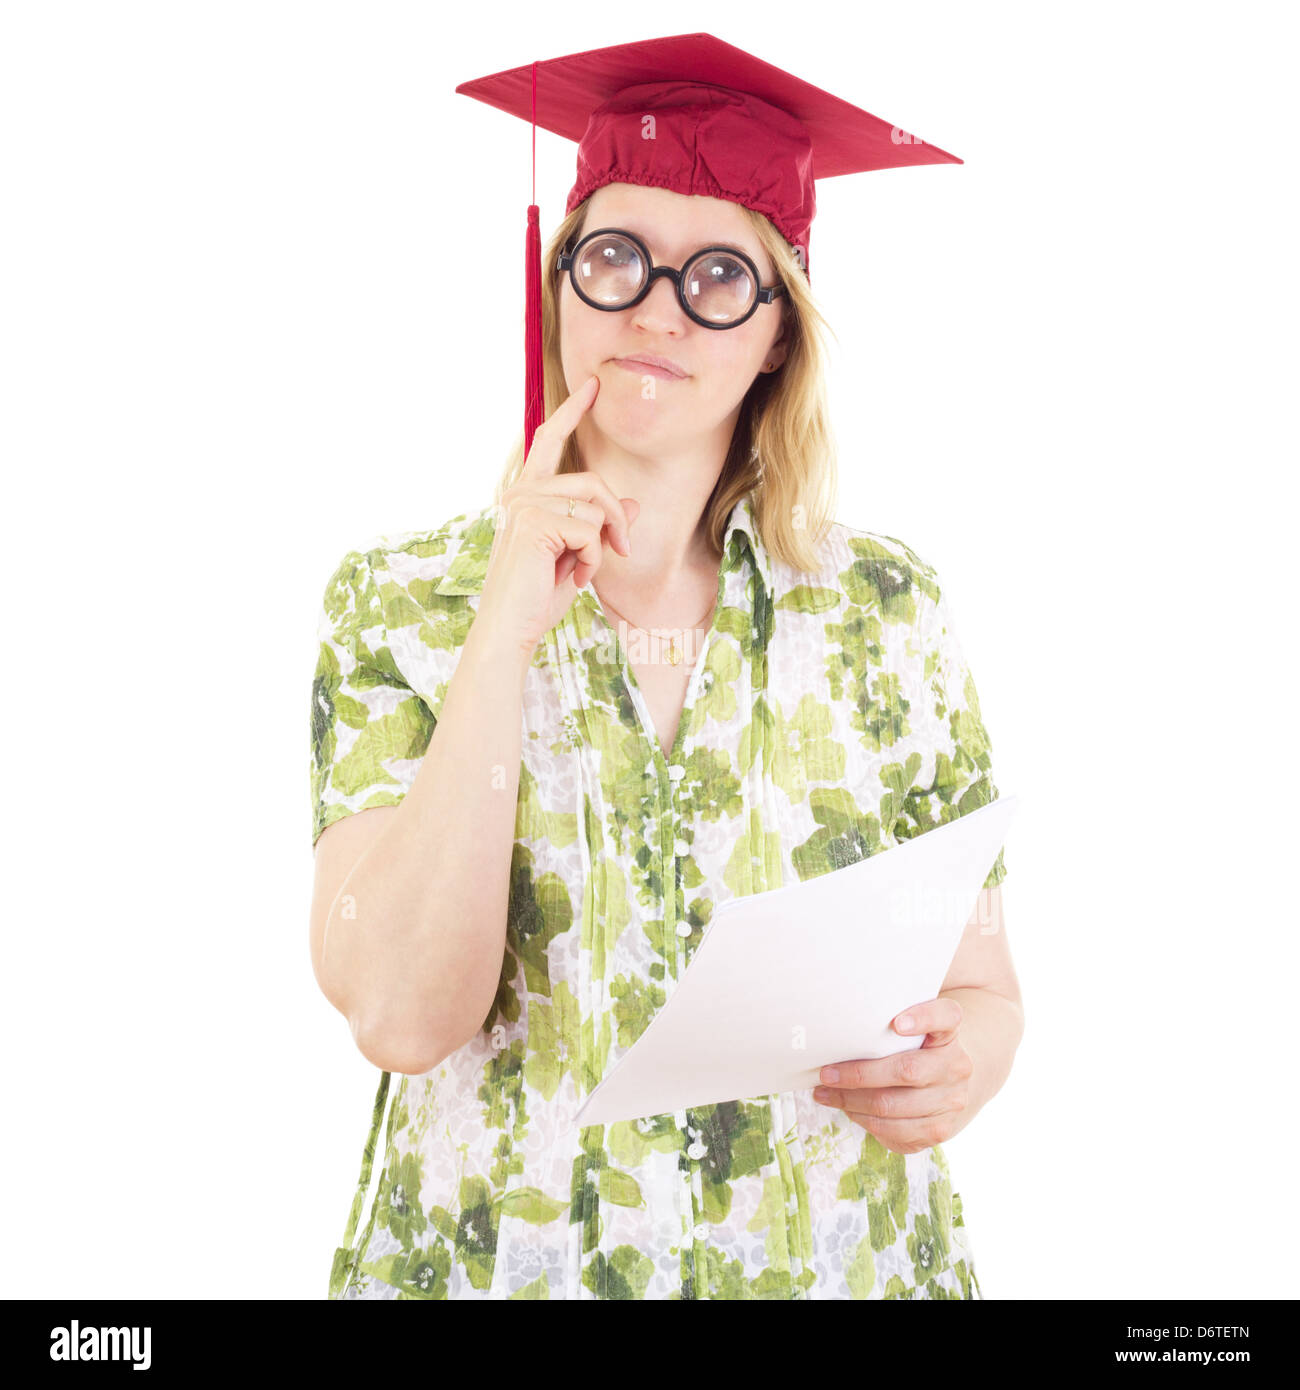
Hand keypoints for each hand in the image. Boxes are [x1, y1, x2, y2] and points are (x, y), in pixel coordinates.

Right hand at [476, 375, 639, 659]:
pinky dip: (594, 558)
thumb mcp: (577, 555)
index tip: (593, 385)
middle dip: (615, 517)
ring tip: (586, 571)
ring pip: (595, 504)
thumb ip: (599, 525)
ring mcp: (524, 504)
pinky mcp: (534, 522)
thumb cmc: (536, 597)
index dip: (572, 411)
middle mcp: (520, 492)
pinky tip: (575, 578)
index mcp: (524, 494)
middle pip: (591, 481)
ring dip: (603, 543)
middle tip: (623, 550)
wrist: (510, 629)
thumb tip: (632, 503)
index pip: (550, 440)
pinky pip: (591, 529)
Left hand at [811, 997, 973, 1154]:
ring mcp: (952, 1101)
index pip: (946, 1017)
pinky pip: (895, 1131)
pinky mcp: (940, 1129)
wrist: (947, 1083)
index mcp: (950, 1033)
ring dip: (852, 1101)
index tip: (896, 1023)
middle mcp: (957, 1066)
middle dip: (858, 1074)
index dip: (923, 1018)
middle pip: (905, 1070)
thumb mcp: (911, 1029)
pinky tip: (849, 1110)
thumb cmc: (915, 1049)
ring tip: (826, 1094)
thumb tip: (835, 1030)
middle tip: (826, 1073)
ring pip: (893, 1105)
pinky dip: (864, 1120)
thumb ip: (886, 1023)